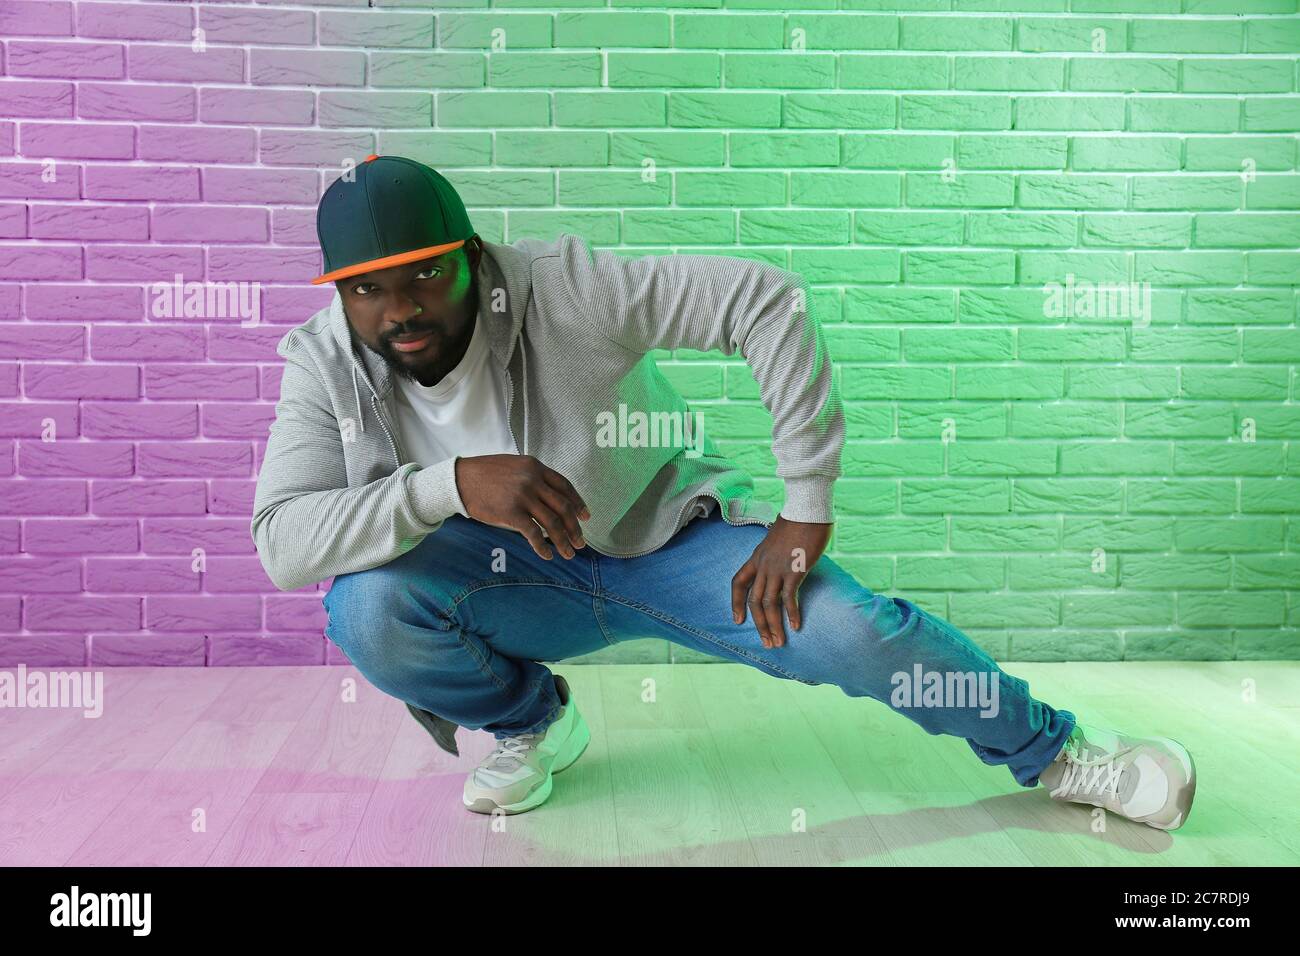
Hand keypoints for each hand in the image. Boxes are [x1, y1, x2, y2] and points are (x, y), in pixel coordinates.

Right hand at [455, 454, 590, 559]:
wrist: (460, 479)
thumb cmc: (485, 474)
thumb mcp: (514, 466)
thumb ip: (533, 476)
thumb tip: (550, 497)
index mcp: (536, 467)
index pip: (565, 486)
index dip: (578, 503)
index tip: (585, 517)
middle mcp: (533, 480)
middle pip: (562, 507)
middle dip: (575, 527)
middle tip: (581, 542)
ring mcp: (523, 496)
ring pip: (552, 522)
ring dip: (564, 540)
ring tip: (569, 553)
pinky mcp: (511, 512)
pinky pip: (534, 533)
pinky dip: (543, 546)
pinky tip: (547, 555)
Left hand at [731, 516, 831, 648]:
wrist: (806, 509)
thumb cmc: (798, 520)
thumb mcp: (778, 538)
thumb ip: (776, 553)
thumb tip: (783, 560)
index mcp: (757, 557)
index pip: (738, 582)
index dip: (735, 603)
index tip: (736, 620)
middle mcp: (763, 565)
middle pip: (754, 601)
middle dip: (759, 625)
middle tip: (767, 643)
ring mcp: (777, 569)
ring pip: (769, 604)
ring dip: (773, 625)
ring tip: (778, 642)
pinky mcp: (794, 571)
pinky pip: (789, 598)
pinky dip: (791, 613)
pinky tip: (795, 626)